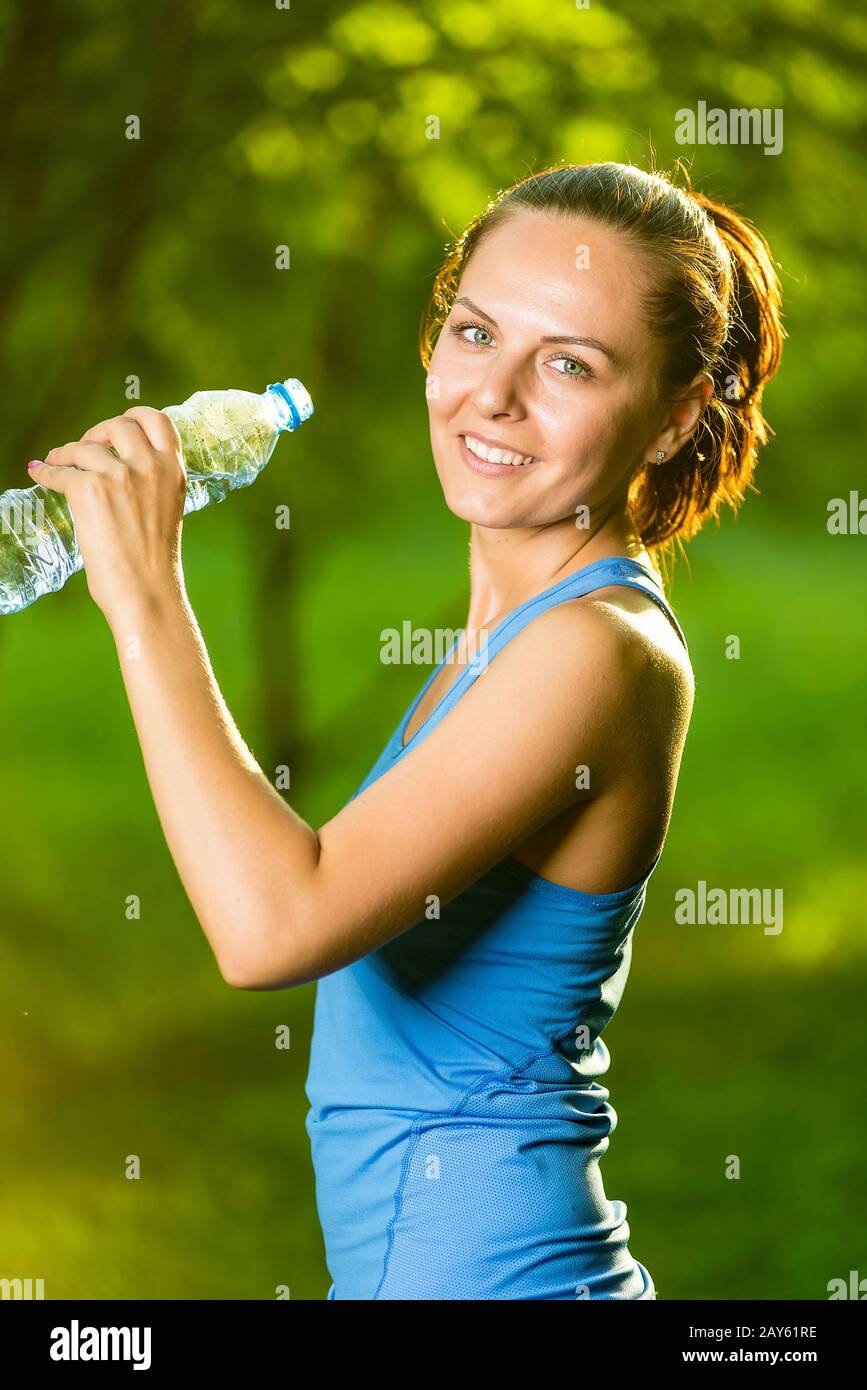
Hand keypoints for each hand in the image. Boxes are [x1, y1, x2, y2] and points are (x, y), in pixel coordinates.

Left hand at [27, 406, 187, 627]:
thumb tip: (120, 473)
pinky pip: (60, 471)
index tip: (119, 425)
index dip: (134, 417)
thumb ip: (152, 486)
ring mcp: (120, 476)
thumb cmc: (155, 565)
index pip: (158, 421)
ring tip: (58, 461)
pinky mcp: (90, 490)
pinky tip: (40, 474)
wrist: (146, 592)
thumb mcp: (167, 512)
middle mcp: (150, 467)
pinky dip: (46, 472)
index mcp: (173, 472)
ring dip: (67, 452)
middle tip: (86, 446)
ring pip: (85, 445)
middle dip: (98, 432)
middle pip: (118, 424)